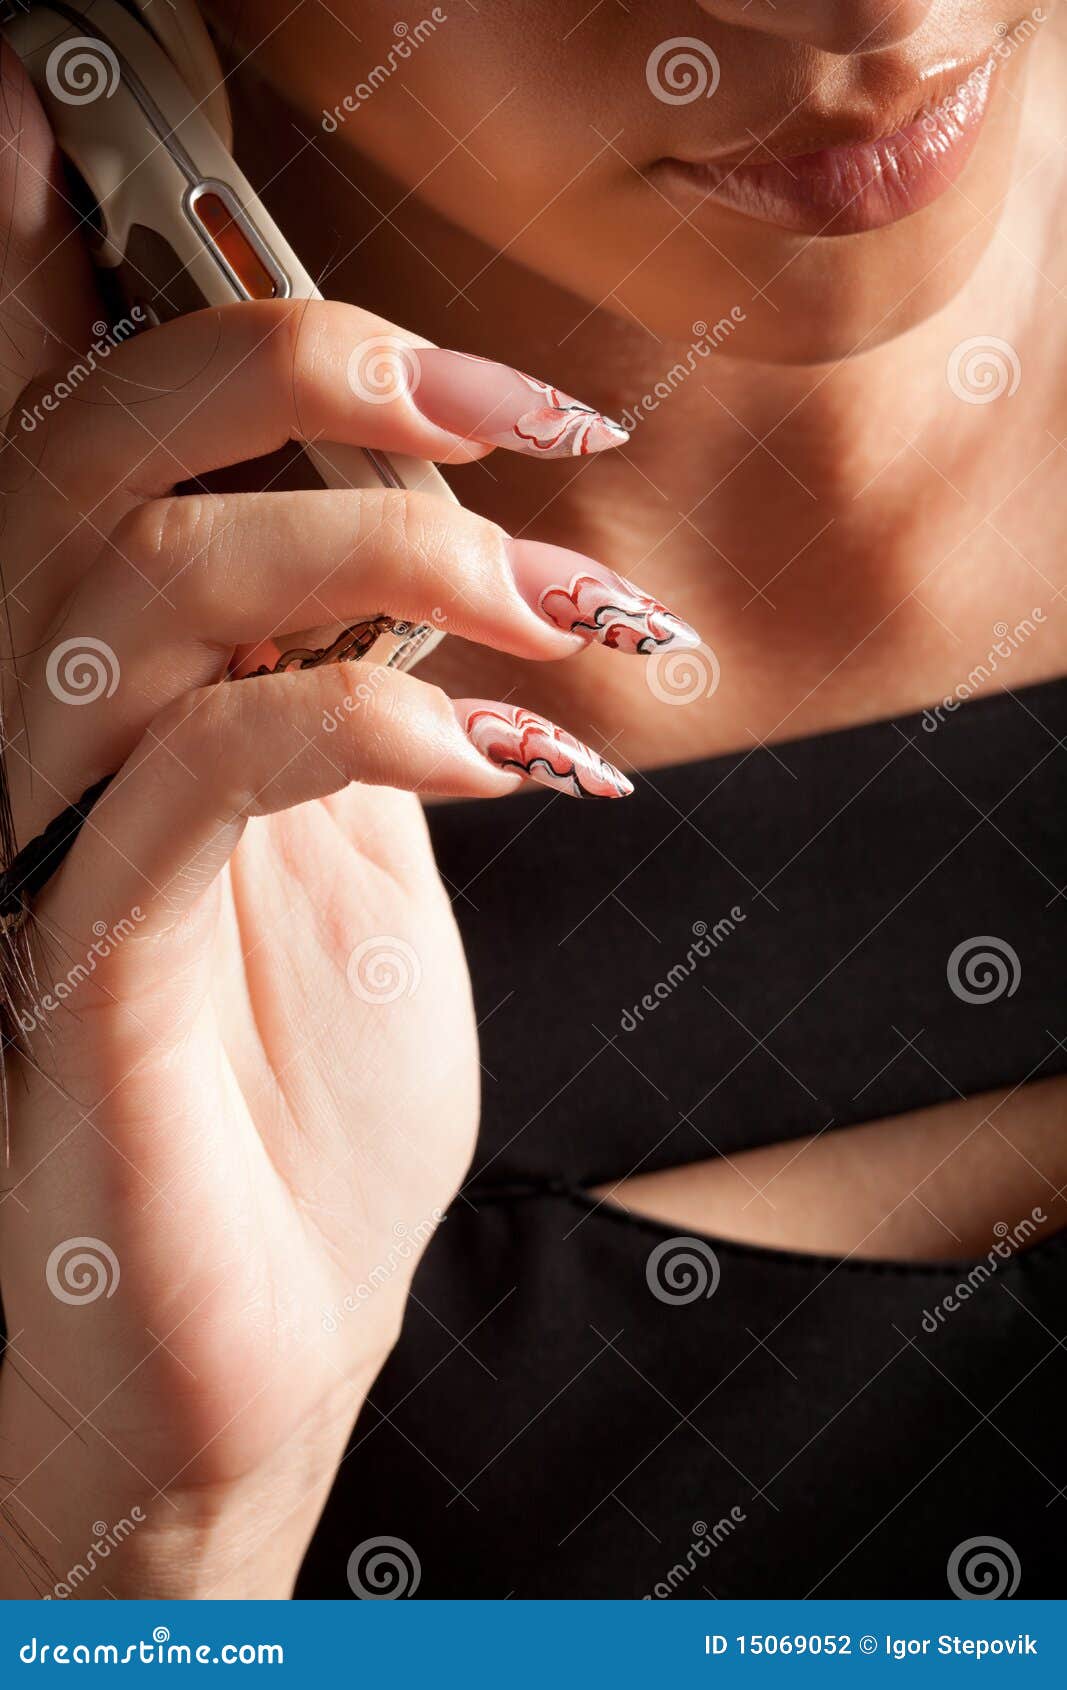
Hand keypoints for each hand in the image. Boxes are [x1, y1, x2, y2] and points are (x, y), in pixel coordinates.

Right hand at [0, 51, 659, 1598]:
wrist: (246, 1335)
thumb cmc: (299, 1109)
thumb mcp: (345, 865)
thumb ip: (340, 689)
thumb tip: (410, 539)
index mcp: (92, 691)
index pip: (60, 435)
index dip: (57, 259)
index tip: (102, 108)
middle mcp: (23, 735)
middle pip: (102, 449)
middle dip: (322, 372)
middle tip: (537, 417)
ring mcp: (27, 844)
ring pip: (150, 580)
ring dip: (402, 553)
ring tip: (587, 613)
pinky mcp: (69, 962)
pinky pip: (191, 772)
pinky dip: (370, 716)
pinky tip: (513, 752)